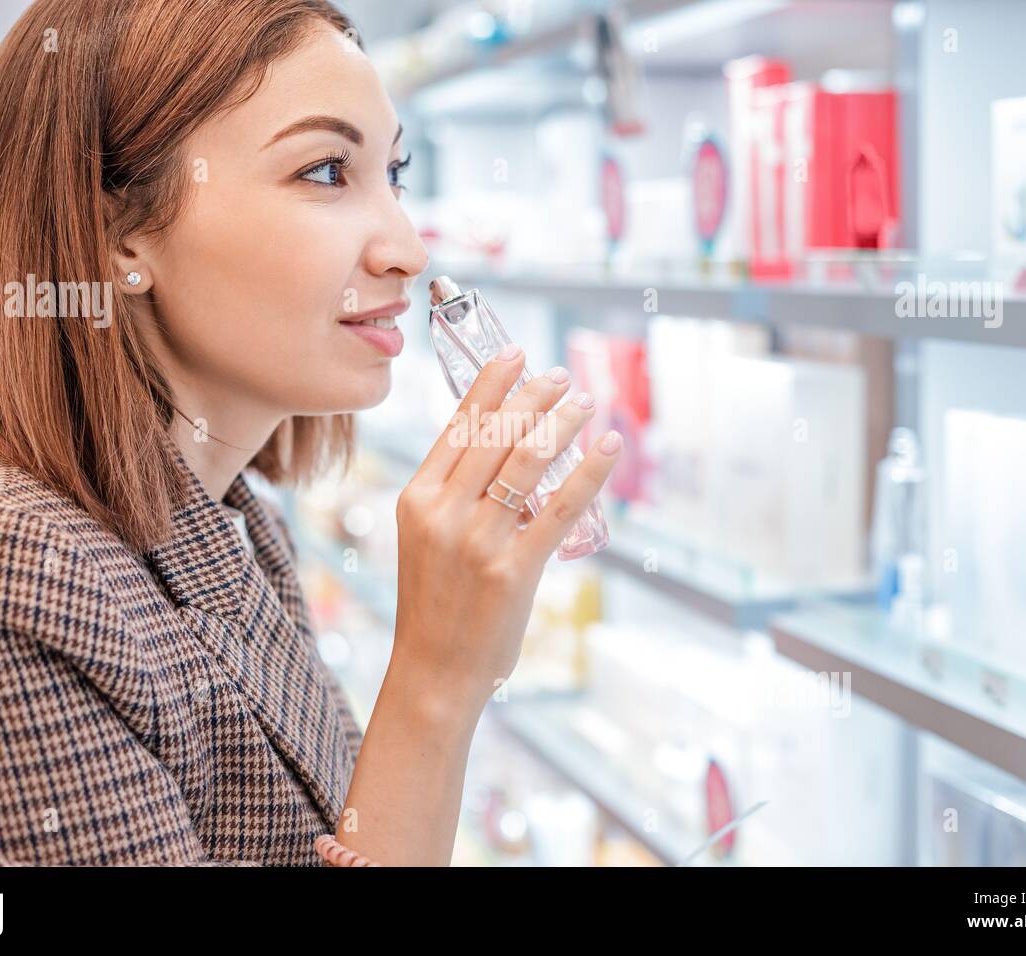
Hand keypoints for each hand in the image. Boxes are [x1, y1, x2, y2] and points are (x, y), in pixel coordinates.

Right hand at [389, 347, 620, 716]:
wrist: (435, 670)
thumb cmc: (435, 603)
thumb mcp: (426, 538)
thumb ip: (454, 495)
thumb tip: (506, 449)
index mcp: (417, 498)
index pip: (458, 425)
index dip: (491, 383)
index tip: (516, 354)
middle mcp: (444, 513)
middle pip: (495, 434)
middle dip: (533, 395)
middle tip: (561, 375)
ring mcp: (478, 541)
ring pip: (527, 460)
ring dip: (561, 421)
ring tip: (584, 401)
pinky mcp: (515, 569)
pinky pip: (560, 506)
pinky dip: (589, 470)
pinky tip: (607, 446)